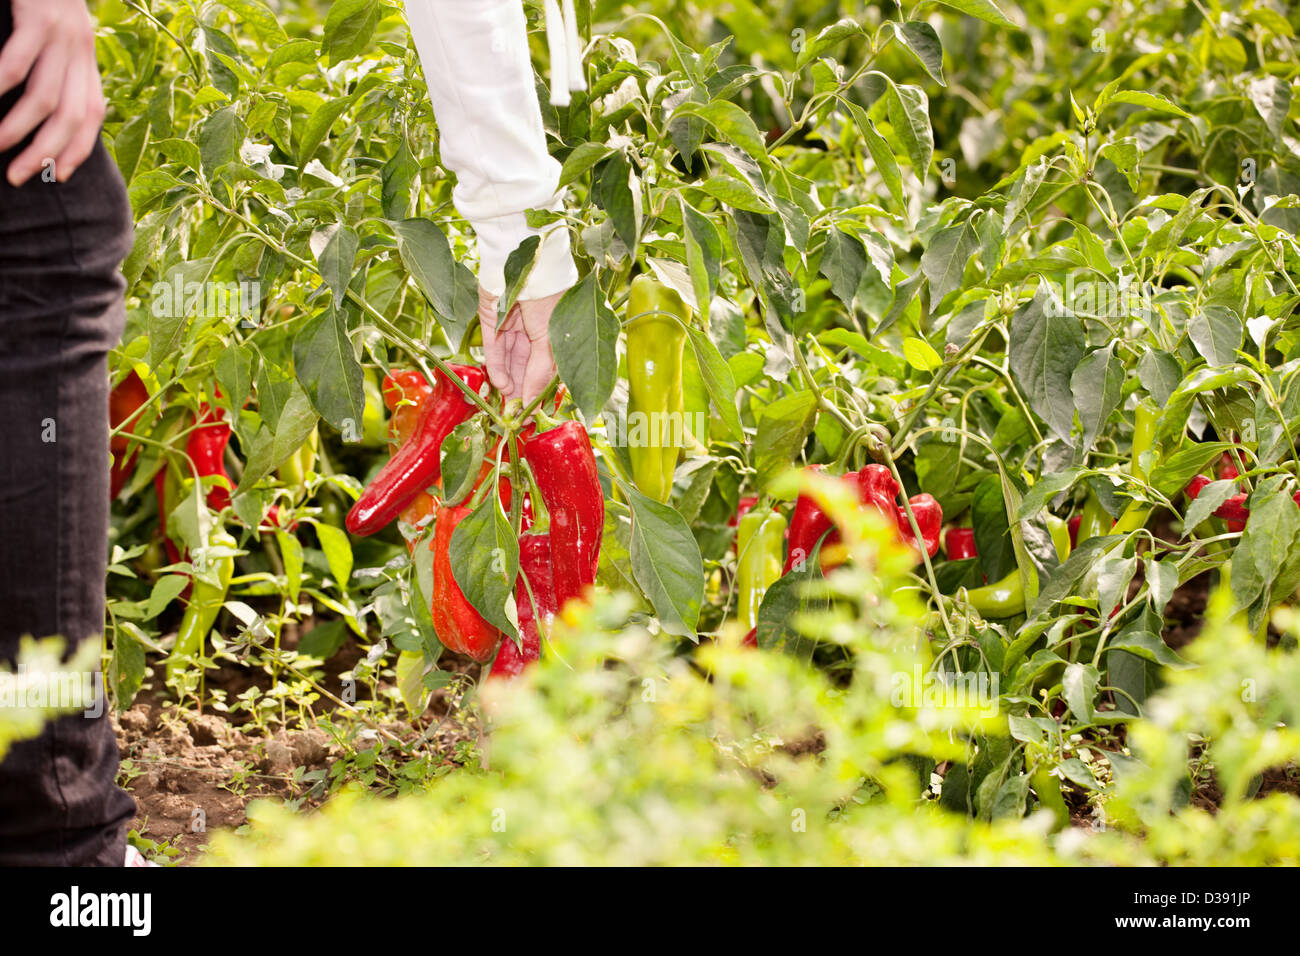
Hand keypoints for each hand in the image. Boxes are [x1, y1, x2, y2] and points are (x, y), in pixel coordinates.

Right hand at [0, 0, 105, 184]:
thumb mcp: (51, 31)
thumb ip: (50, 65)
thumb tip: (36, 109)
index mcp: (85, 56)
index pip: (91, 115)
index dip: (78, 149)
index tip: (59, 176)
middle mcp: (80, 49)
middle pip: (70, 116)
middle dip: (45, 152)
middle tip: (19, 176)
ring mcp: (61, 33)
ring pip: (44, 98)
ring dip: (17, 129)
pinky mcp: (38, 16)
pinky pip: (16, 65)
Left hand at [477, 286, 564, 404]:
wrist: (522, 264)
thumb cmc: (546, 298)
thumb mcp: (549, 339)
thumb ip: (540, 372)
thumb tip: (532, 403)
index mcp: (552, 331)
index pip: (544, 366)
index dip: (539, 389)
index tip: (535, 413)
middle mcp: (530, 328)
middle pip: (524, 365)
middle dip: (521, 389)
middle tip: (517, 412)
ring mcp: (509, 323)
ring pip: (508, 359)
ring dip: (508, 380)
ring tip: (508, 400)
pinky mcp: (490, 319)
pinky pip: (493, 348)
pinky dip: (496, 366)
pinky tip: (501, 383)